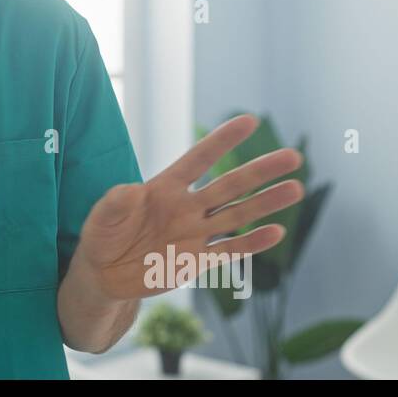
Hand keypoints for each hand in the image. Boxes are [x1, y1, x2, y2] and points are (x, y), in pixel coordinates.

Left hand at [74, 114, 304, 300]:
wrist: (104, 275)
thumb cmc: (102, 236)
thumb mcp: (101, 217)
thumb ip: (115, 203)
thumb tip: (130, 190)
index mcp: (164, 188)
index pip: (198, 160)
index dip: (221, 142)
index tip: (249, 121)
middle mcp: (186, 207)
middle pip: (229, 186)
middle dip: (260, 171)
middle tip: (293, 156)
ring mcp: (195, 233)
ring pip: (237, 215)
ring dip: (266, 203)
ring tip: (295, 189)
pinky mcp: (197, 261)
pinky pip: (229, 250)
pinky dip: (252, 244)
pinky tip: (276, 233)